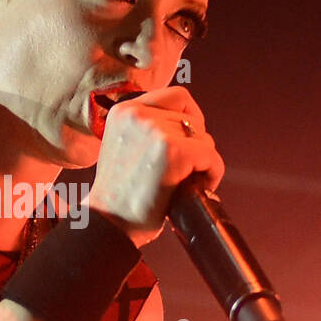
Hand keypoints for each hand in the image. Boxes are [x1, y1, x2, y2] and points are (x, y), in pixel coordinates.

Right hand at [83, 86, 224, 247]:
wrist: (109, 224)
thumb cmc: (120, 195)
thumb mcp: (124, 146)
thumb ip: (148, 128)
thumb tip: (189, 123)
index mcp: (124, 111)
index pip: (177, 96)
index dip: (189, 120)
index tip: (184, 143)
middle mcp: (138, 115)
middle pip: (194, 119)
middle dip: (195, 146)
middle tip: (183, 172)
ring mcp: (156, 132)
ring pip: (205, 139)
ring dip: (202, 162)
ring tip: (184, 182)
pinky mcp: (174, 152)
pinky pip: (211, 158)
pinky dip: (211, 174)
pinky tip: (196, 189)